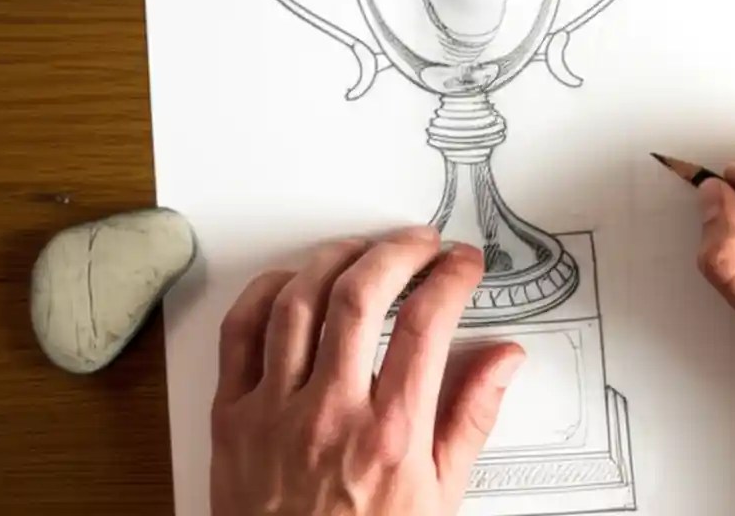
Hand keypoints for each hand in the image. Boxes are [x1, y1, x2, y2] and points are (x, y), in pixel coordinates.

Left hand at [210, 227, 524, 515]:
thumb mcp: (441, 495)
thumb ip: (472, 417)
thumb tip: (504, 359)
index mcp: (391, 436)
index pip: (427, 325)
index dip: (450, 278)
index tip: (462, 263)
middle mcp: (331, 416)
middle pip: (361, 296)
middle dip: (397, 252)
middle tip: (419, 242)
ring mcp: (273, 413)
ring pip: (298, 302)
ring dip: (334, 259)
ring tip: (363, 251)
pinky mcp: (230, 418)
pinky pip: (240, 333)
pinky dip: (266, 294)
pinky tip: (293, 282)